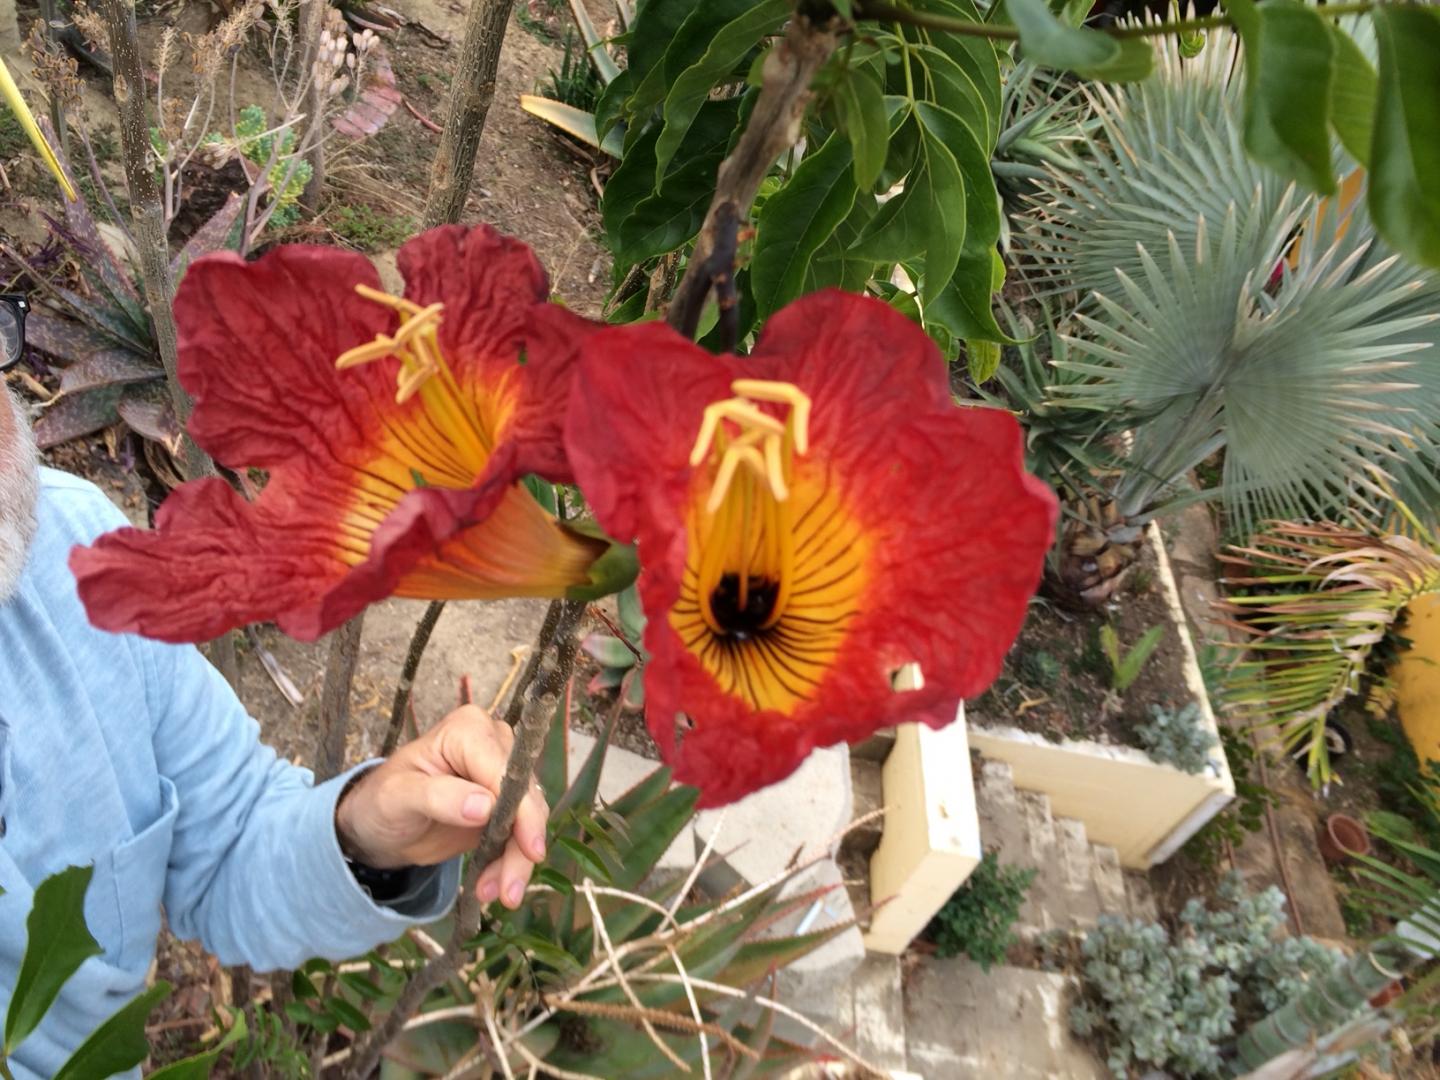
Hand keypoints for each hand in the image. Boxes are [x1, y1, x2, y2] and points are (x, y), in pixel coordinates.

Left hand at [334, 705, 549, 909]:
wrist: (380, 828)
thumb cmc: (381, 802)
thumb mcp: (397, 797)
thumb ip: (438, 796)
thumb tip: (486, 806)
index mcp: (467, 729)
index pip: (505, 770)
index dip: (521, 810)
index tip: (528, 851)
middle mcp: (493, 744)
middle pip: (525, 796)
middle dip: (520, 845)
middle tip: (507, 893)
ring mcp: (502, 775)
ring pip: (529, 819)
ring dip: (516, 861)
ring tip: (494, 895)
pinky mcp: (506, 804)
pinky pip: (520, 833)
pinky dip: (510, 862)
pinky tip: (492, 885)